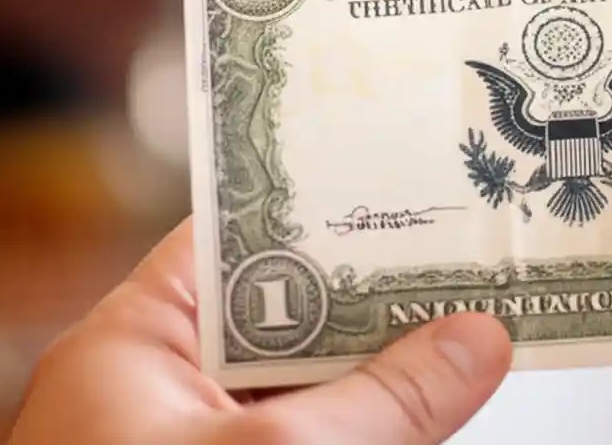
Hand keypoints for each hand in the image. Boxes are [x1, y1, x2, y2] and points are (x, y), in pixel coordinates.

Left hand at [8, 220, 512, 444]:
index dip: (325, 210)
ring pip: (315, 389)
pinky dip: (374, 430)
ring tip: (476, 328)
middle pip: (291, 315)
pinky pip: (318, 441)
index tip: (412, 191)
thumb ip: (387, 399)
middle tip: (471, 262)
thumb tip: (479, 341)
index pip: (237, 240)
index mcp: (132, 349)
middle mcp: (164, 395)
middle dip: (380, 297)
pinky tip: (437, 411)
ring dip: (389, 370)